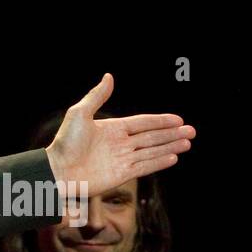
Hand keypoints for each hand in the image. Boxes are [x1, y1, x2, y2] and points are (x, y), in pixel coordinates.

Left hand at [44, 74, 194, 196]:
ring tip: (188, 142)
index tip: (179, 119)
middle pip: (152, 137)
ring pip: (152, 151)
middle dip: (172, 133)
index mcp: (113, 128)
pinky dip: (160, 162)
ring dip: (170, 146)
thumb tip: (109, 76)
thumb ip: (97, 96)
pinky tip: (174, 157)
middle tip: (192, 131)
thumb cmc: (66, 142)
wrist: (58, 171)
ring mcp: (122, 159)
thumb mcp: (80, 113)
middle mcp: (120, 143)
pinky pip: (145, 166)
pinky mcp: (122, 174)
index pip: (143, 123)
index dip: (161, 120)